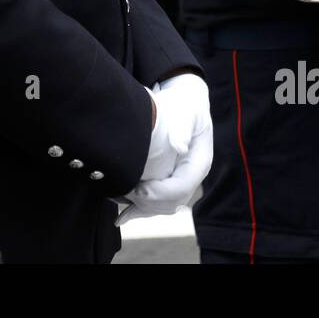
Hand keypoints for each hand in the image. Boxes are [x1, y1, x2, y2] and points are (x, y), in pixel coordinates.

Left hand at [117, 74, 212, 224]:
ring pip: (162, 207)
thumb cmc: (185, 104)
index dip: (160, 193)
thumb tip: (179, 146)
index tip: (139, 190)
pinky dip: (137, 210)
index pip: (182, 187)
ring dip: (141, 209)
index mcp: (199, 162)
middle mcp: (191, 176)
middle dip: (147, 203)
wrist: (184, 101)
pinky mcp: (166, 181)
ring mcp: (179, 181)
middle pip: (172, 202)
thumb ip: (182, 127)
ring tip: (119, 205)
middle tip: (123, 193)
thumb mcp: (186, 111)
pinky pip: (154, 203)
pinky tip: (121, 217)